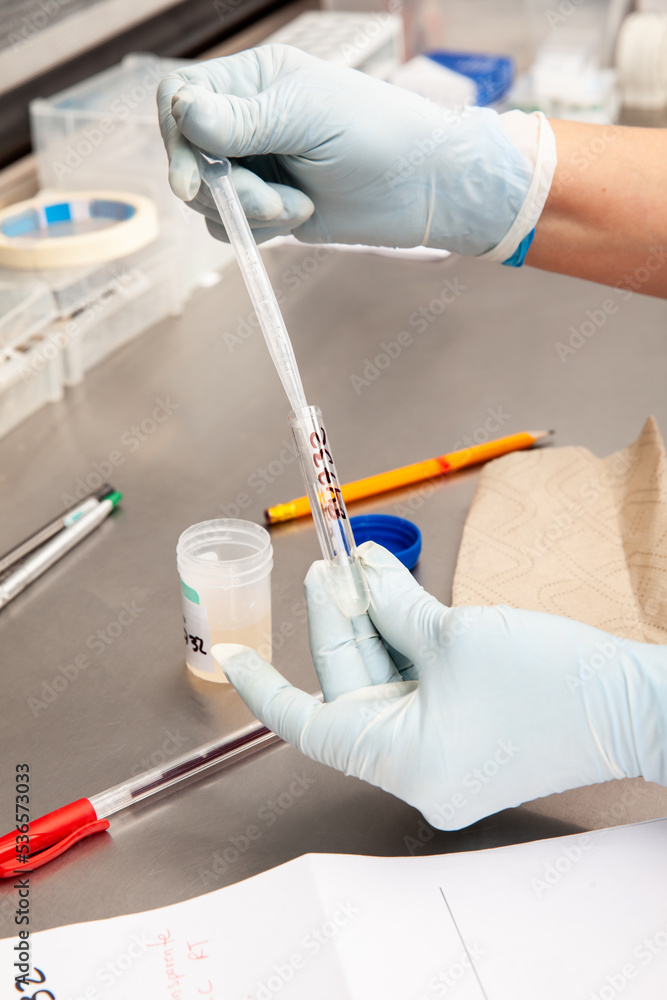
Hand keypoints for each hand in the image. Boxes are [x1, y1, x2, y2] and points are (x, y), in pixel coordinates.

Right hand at [157, 45, 554, 258]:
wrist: (423, 189)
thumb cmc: (376, 136)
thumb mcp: (307, 118)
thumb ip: (243, 120)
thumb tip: (181, 112)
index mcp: (252, 81)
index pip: (180, 98)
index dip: (176, 137)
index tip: (190, 179)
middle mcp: (247, 122)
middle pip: (188, 156)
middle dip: (223, 186)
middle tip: (268, 203)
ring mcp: (257, 167)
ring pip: (208, 197)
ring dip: (248, 211)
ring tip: (297, 207)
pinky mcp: (270, 207)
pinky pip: (232, 224)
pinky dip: (258, 230)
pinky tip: (302, 217)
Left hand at [212, 542, 665, 829]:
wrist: (636, 704)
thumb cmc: (548, 680)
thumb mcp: (452, 634)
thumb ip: (392, 604)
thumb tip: (360, 575)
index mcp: (401, 763)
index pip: (309, 724)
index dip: (263, 683)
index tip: (227, 654)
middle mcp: (416, 771)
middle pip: (353, 690)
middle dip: (339, 624)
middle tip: (329, 566)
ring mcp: (443, 755)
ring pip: (387, 683)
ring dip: (375, 625)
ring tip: (360, 567)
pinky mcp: (466, 735)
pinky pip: (417, 688)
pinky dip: (405, 642)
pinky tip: (393, 595)